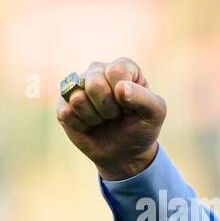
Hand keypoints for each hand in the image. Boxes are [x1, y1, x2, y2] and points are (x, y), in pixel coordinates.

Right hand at [56, 57, 166, 179]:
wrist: (125, 153)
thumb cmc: (141, 128)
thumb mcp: (156, 114)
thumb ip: (146, 98)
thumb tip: (120, 88)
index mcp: (122, 67)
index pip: (116, 71)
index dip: (123, 94)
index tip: (131, 106)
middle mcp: (97, 70)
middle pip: (94, 83)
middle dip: (109, 108)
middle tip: (116, 115)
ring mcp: (77, 85)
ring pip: (78, 98)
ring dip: (95, 117)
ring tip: (103, 119)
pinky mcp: (63, 102)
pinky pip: (66, 112)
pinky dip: (82, 125)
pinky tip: (90, 125)